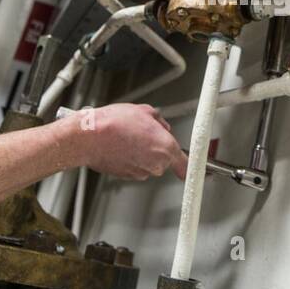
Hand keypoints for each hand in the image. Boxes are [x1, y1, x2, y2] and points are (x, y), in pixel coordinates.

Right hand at [71, 103, 187, 180]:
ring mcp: (141, 172)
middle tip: (142, 134)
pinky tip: (119, 146)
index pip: (185, 163)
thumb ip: (159, 121)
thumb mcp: (144, 111)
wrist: (89, 137)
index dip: (191, 166)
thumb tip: (161, 126)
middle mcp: (156, 164)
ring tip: (127, 138)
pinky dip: (129, 159)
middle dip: (156, 147)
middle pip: (164, 159)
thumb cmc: (114, 124)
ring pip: (148, 163)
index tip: (200, 171)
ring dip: (141, 153)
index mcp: (166, 148)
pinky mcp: (127, 177)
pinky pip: (135, 167)